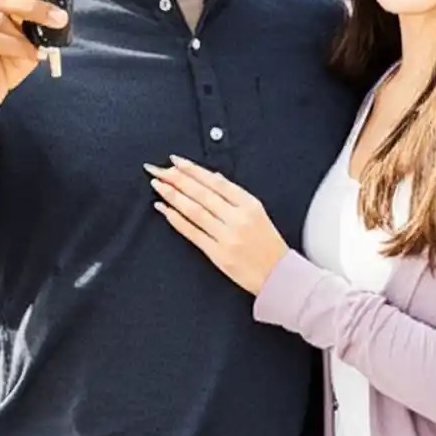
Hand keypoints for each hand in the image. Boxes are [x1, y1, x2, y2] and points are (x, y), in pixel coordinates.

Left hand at [146, 155, 287, 294]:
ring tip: (157, 185)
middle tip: (156, 170)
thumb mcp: (257, 212)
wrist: (279, 276)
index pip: (215, 181)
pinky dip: (176, 220)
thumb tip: (212, 177)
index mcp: (249, 205)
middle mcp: (238, 218)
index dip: (193, 169)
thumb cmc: (268, 243)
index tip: (175, 160)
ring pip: (194, 211)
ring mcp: (227, 237)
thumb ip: (233, 194)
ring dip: (172, 196)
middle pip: (201, 193)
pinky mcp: (217, 254)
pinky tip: (163, 209)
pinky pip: (192, 233)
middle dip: (175, 179)